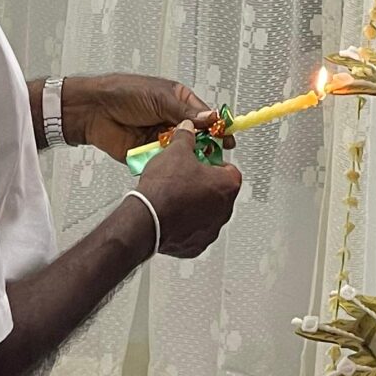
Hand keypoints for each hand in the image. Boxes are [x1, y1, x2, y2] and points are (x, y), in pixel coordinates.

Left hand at [66, 75, 210, 162]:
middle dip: (206, 145)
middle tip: (213, 153)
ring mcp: (161, 139)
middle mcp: (172, 121)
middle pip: (198, 137)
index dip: (217, 127)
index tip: (228, 136)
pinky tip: (173, 166)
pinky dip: (169, 165)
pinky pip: (165, 163)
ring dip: (188, 157)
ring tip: (193, 161)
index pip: (205, 116)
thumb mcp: (160, 97)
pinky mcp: (150, 155)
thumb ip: (186, 111)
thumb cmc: (123, 93)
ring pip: (183, 153)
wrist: (94, 111)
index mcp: (178, 102)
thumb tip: (211, 117)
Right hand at [136, 128, 242, 258]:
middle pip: (219, 192)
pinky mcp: (196, 245)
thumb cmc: (164, 190)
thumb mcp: (176, 151)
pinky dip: (185, 224)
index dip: (214, 163)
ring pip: (207, 213)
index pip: (230, 169)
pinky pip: (194, 231)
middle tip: (186, 177)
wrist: (146, 220)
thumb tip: (187, 130)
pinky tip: (171, 214)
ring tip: (176, 196)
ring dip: (196, 205)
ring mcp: (211, 230)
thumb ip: (186, 137)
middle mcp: (224, 210)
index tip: (202, 161)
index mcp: (227, 185)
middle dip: (204, 184)